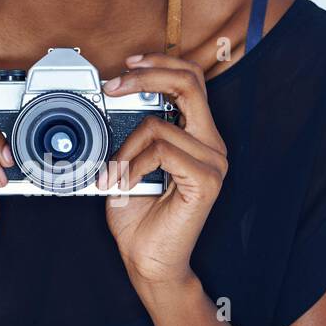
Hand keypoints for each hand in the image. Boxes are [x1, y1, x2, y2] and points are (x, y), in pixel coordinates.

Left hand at [101, 53, 227, 290]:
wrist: (149, 262)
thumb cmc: (139, 218)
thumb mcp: (128, 164)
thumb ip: (131, 133)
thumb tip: (112, 102)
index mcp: (198, 137)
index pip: (190, 81)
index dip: (160, 64)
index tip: (129, 63)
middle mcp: (212, 146)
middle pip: (188, 83)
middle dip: (146, 76)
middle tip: (113, 86)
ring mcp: (213, 163)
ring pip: (159, 125)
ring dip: (125, 149)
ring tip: (115, 174)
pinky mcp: (206, 181)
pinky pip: (161, 152)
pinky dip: (134, 165)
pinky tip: (127, 184)